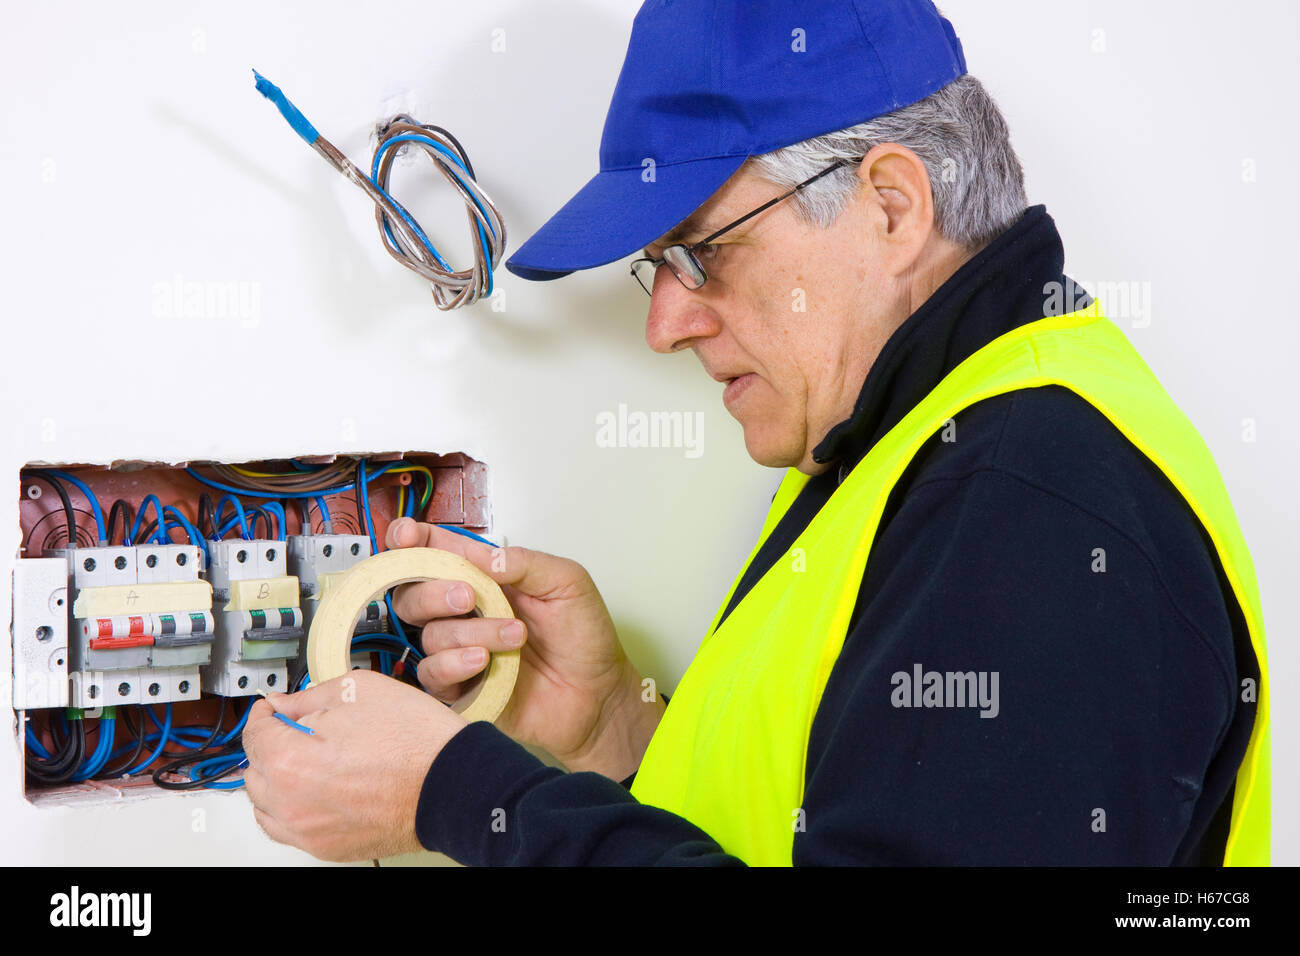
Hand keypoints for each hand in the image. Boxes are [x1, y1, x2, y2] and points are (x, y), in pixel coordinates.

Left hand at [242, 670, 466, 861]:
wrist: (455, 785)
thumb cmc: (416, 741)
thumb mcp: (360, 691)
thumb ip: (310, 697)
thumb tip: (285, 706)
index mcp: (292, 761)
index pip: (254, 733)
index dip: (265, 712)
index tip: (274, 708)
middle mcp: (292, 804)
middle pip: (255, 771)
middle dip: (272, 745)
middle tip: (298, 729)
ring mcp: (308, 832)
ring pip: (266, 805)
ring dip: (277, 780)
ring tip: (307, 762)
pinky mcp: (327, 849)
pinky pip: (289, 829)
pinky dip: (292, 809)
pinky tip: (316, 790)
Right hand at [387, 518, 664, 779]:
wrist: (599, 694)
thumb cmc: (584, 637)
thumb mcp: (566, 583)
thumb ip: (522, 563)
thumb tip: (477, 553)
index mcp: (484, 579)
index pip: (435, 554)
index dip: (411, 542)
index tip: (406, 536)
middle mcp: (464, 613)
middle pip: (413, 595)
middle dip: (434, 591)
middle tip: (469, 596)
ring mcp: (459, 651)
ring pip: (430, 635)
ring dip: (470, 631)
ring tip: (516, 636)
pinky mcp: (460, 689)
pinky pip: (432, 674)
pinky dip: (455, 664)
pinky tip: (485, 661)